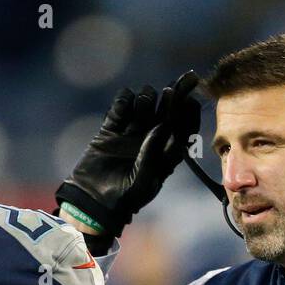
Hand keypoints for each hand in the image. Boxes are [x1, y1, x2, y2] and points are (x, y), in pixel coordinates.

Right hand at [55, 71, 200, 246]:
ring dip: (147, 98)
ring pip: (145, 104)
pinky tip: (124, 104)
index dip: (189, 113)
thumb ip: (153, 155)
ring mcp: (131, 133)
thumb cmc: (123, 200)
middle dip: (176, 95)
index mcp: (165, 154)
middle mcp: (151, 140)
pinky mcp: (111, 129)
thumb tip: (164, 126)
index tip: (192, 99)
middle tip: (182, 81)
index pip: (183, 128)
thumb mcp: (142, 182)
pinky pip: (120, 107)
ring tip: (142, 105)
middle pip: (168, 110)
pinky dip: (124, 100)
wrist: (92, 202)